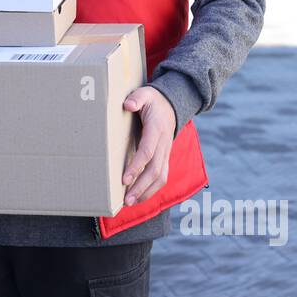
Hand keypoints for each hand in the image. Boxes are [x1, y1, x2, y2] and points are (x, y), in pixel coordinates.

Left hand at [120, 86, 175, 205]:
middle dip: (140, 187)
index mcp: (157, 130)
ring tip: (130, 203)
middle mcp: (164, 144)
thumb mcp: (145, 94)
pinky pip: (161, 177)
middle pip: (154, 170)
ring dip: (146, 192)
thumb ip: (137, 98)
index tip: (124, 179)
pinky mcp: (164, 158)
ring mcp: (166, 152)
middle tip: (126, 200)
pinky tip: (138, 197)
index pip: (147, 152)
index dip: (137, 166)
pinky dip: (151, 190)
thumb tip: (128, 105)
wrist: (171, 105)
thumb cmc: (153, 101)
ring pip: (160, 177)